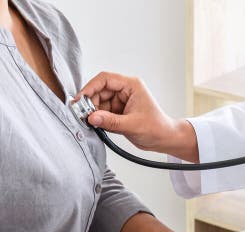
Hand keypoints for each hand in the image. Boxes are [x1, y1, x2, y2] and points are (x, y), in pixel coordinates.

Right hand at [76, 72, 198, 161]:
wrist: (164, 139)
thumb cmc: (156, 128)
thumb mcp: (132, 125)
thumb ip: (111, 121)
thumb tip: (91, 118)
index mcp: (131, 85)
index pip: (105, 79)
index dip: (90, 87)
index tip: (80, 99)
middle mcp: (125, 91)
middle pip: (99, 91)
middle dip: (90, 103)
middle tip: (83, 115)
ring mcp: (121, 101)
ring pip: (99, 102)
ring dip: (93, 112)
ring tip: (91, 123)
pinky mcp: (118, 112)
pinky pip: (103, 113)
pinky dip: (98, 119)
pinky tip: (97, 126)